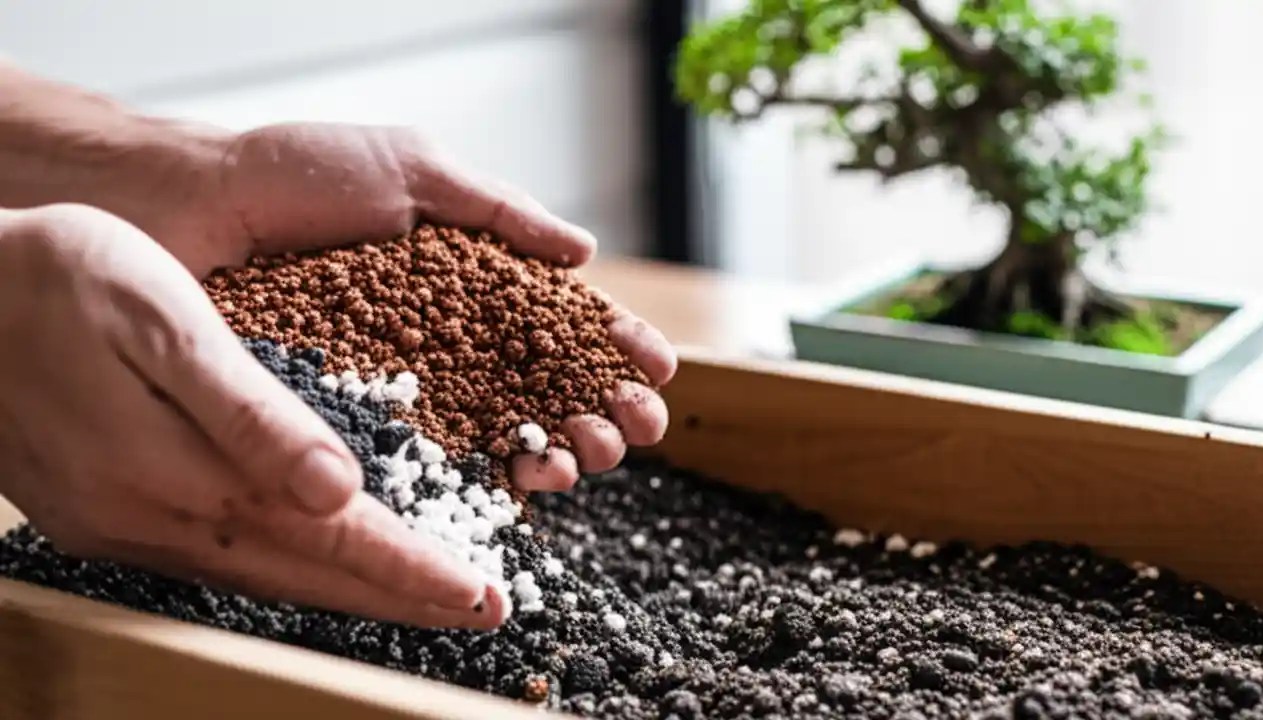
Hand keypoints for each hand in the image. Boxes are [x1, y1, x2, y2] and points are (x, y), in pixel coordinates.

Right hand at [0, 204, 507, 628]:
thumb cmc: (58, 278)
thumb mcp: (163, 321)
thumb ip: (251, 413)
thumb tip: (339, 492)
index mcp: (177, 471)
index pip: (324, 540)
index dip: (409, 571)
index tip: (481, 594)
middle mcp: (151, 519)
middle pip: (302, 576)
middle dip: (398, 596)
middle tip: (481, 608)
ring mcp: (120, 527)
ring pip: (262, 576)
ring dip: (348, 589)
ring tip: (421, 594)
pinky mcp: (103, 516)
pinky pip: (218, 559)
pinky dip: (287, 565)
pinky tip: (318, 555)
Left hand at [183, 122, 676, 491]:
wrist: (191, 212)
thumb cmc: (297, 174)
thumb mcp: (413, 170)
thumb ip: (499, 210)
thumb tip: (584, 254)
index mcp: (469, 278)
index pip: (558, 320)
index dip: (612, 346)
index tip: (658, 371)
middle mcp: (448, 336)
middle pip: (546, 385)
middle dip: (605, 410)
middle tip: (642, 430)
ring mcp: (409, 383)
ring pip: (506, 429)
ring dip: (566, 448)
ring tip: (599, 456)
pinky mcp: (362, 421)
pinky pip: (439, 458)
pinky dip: (494, 473)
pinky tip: (532, 479)